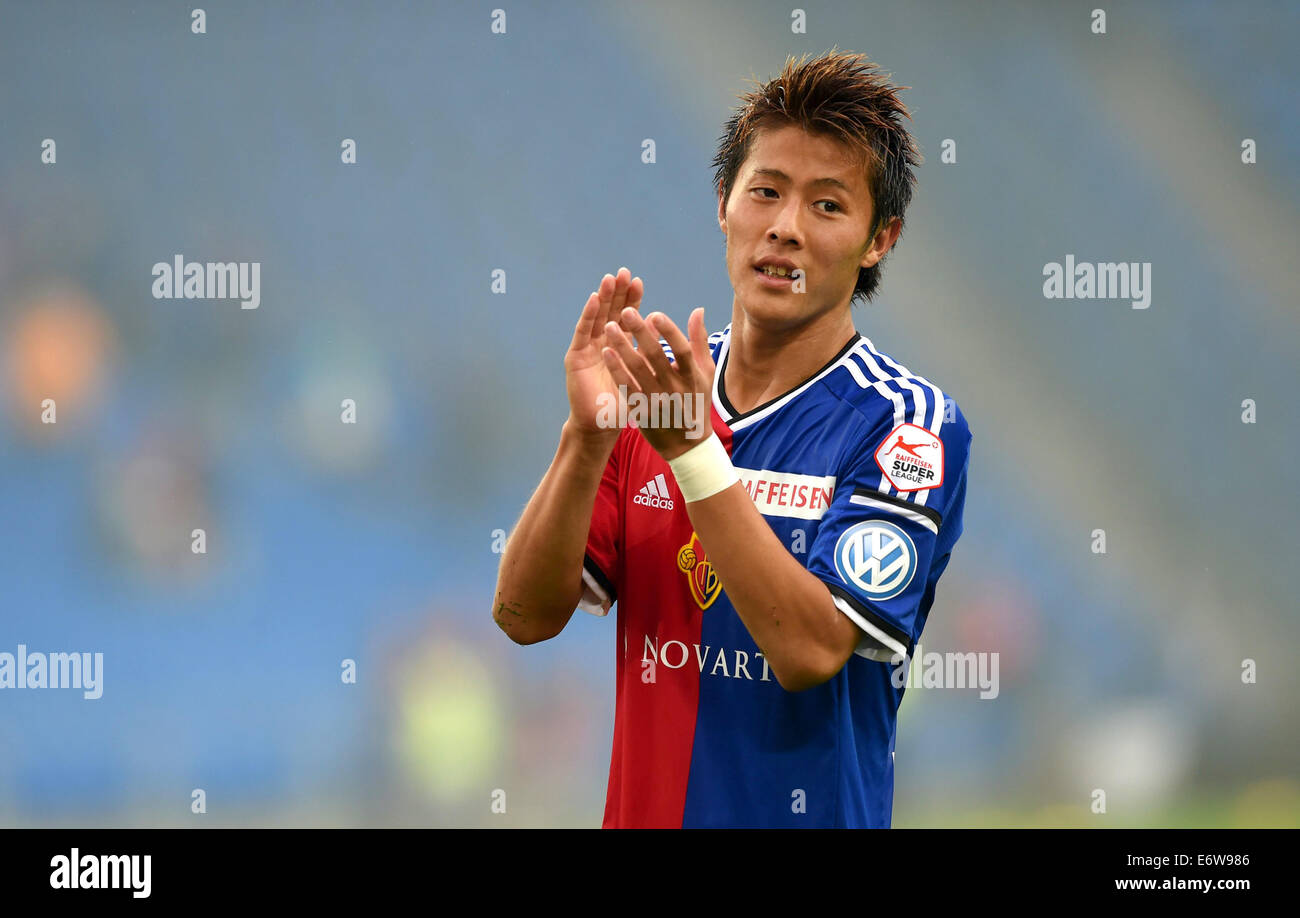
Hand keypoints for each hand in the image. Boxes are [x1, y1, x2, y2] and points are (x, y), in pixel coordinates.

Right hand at [564, 268, 642, 435]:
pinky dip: (588, 316)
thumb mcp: (644, 376)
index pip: (626, 318)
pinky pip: (582, 334)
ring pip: (596, 318)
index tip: (638, 282)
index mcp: (619, 346)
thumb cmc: (626, 403)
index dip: (631, 300)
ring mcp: (587, 349)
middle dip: (616, 293)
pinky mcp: (576, 358)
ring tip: (609, 280)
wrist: (602, 426)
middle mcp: (602, 343)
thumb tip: (666, 329)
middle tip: (623, 273)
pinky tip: (594, 300)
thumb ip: (655, 352)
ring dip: (602, 298)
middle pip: (610, 312)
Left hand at [601, 306, 715, 460]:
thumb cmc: (696, 402)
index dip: (669, 332)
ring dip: (622, 347)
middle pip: (656, 356)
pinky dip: (616, 370)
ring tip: (609, 327)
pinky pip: (627, 387)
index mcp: (692, 377)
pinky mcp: (642, 412)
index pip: (682, 350)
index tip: (654, 314)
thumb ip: (699, 341)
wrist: (686, 445)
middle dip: (640, 332)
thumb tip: (697, 310)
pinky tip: (606, 352)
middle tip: (625, 311)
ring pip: (637, 370)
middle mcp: (675, 388)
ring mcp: (658, 401)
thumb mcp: (705, 373)